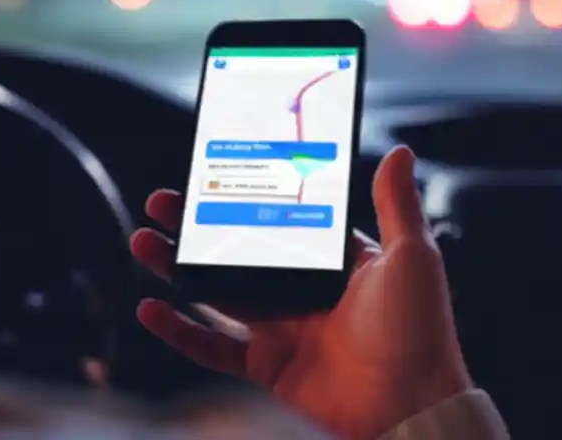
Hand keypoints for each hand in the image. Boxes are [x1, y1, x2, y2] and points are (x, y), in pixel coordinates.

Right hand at [130, 146, 471, 439]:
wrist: (408, 410)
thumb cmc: (419, 333)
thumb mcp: (410, 257)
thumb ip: (396, 204)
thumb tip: (400, 152)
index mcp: (334, 263)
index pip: (279, 221)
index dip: (243, 198)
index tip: (213, 174)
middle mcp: (303, 294)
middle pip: (236, 252)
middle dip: (195, 227)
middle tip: (162, 203)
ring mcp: (281, 331)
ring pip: (214, 292)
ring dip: (176, 268)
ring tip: (142, 241)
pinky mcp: (264, 368)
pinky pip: (210, 346)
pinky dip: (178, 330)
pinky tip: (151, 308)